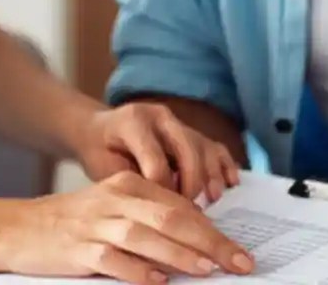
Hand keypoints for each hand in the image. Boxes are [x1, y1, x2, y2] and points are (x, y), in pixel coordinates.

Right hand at [0, 171, 253, 283]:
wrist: (18, 228)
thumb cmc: (73, 223)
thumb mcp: (112, 209)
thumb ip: (149, 219)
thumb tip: (197, 244)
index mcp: (126, 186)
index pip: (180, 205)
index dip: (214, 229)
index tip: (240, 252)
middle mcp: (113, 200)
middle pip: (170, 217)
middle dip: (210, 242)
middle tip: (239, 263)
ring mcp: (95, 224)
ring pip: (145, 236)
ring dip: (179, 254)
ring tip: (207, 270)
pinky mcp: (78, 249)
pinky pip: (112, 259)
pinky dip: (137, 270)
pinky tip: (158, 281)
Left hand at [73, 103, 240, 202]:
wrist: (97, 130)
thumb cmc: (100, 153)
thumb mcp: (105, 169)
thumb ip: (131, 184)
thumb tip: (160, 209)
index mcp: (134, 122)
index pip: (156, 160)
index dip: (161, 190)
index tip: (162, 213)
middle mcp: (159, 116)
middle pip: (187, 149)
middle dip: (191, 184)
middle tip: (190, 211)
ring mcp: (177, 121)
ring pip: (203, 146)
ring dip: (210, 176)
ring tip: (212, 199)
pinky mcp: (189, 130)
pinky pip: (213, 145)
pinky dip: (224, 165)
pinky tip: (231, 184)